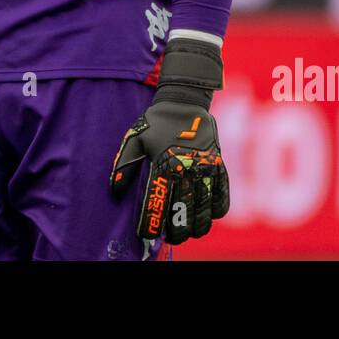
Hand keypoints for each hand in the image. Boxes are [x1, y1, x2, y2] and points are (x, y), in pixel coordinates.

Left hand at [109, 36, 229, 243]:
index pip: (157, 202)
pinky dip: (218, 209)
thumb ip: (123, 164)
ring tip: (191, 232)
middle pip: (183, 211)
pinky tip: (210, 215)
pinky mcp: (218, 164)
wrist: (184, 101)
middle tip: (172, 237)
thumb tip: (115, 190)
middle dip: (177, 230)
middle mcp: (185, 168)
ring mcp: (205, 167)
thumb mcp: (134, 138)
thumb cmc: (156, 121)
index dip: (152, 223)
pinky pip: (223, 193)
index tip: (148, 234)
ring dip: (199, 225)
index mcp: (162, 163)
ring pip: (205, 208)